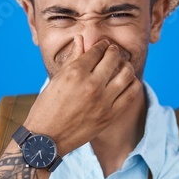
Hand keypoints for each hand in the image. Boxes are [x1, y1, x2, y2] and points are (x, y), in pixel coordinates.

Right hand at [22, 35, 140, 155]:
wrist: (47, 139)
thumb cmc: (47, 108)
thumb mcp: (56, 80)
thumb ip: (72, 59)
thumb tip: (81, 39)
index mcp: (75, 73)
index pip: (96, 50)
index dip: (101, 45)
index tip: (103, 45)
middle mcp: (91, 84)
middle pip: (113, 58)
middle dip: (114, 51)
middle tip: (113, 52)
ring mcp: (103, 101)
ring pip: (126, 73)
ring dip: (125, 66)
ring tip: (121, 66)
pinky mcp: (110, 115)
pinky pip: (131, 93)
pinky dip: (132, 84)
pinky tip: (127, 82)